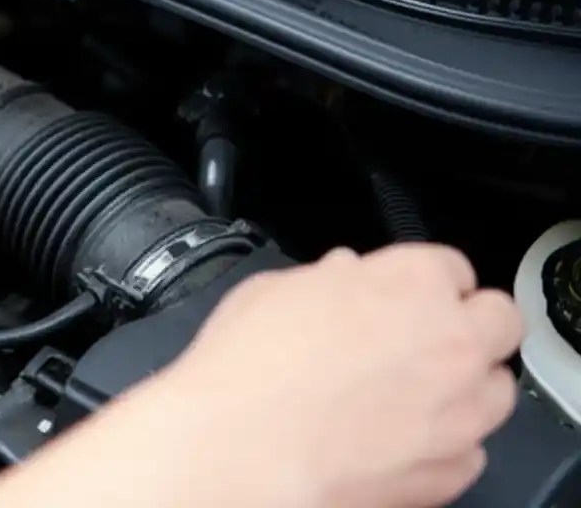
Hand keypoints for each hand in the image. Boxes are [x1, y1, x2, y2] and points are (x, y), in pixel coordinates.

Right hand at [161, 245, 523, 506]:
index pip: (451, 267)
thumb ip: (324, 280)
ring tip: (410, 395)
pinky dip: (443, 444)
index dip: (422, 281)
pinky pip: (471, 450)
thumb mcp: (272, 292)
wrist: (238, 450)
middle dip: (467, 324)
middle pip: (499, 319)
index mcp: (411, 283)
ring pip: (497, 389)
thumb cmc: (246, 370)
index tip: (405, 295)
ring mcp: (460, 411)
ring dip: (465, 385)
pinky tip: (396, 440)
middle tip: (423, 338)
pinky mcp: (451, 470)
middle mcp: (451, 342)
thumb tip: (340, 278)